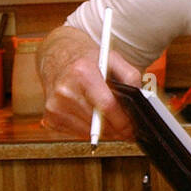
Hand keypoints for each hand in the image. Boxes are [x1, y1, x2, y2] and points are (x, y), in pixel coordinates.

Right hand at [39, 26, 141, 140]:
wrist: (57, 57)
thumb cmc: (86, 59)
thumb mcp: (112, 58)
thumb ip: (130, 76)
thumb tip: (139, 99)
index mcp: (82, 73)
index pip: (107, 106)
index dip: (123, 122)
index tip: (132, 128)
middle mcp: (65, 90)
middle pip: (99, 123)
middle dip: (116, 129)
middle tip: (126, 129)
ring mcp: (55, 106)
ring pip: (89, 132)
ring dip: (103, 131)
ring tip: (109, 120)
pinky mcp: (50, 117)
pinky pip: (77, 133)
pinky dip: (88, 129)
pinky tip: (91, 116)